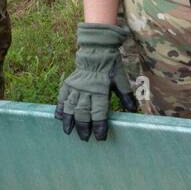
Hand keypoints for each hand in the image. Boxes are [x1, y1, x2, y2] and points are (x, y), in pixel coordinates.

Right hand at [55, 23, 137, 141]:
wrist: (96, 50)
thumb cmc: (110, 66)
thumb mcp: (121, 79)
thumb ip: (125, 95)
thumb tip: (132, 110)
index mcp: (100, 90)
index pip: (99, 112)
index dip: (99, 126)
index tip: (100, 137)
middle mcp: (86, 90)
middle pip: (83, 113)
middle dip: (83, 127)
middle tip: (85, 139)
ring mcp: (75, 87)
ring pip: (70, 107)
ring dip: (69, 121)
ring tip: (68, 132)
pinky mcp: (68, 84)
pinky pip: (62, 98)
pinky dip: (59, 108)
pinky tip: (58, 117)